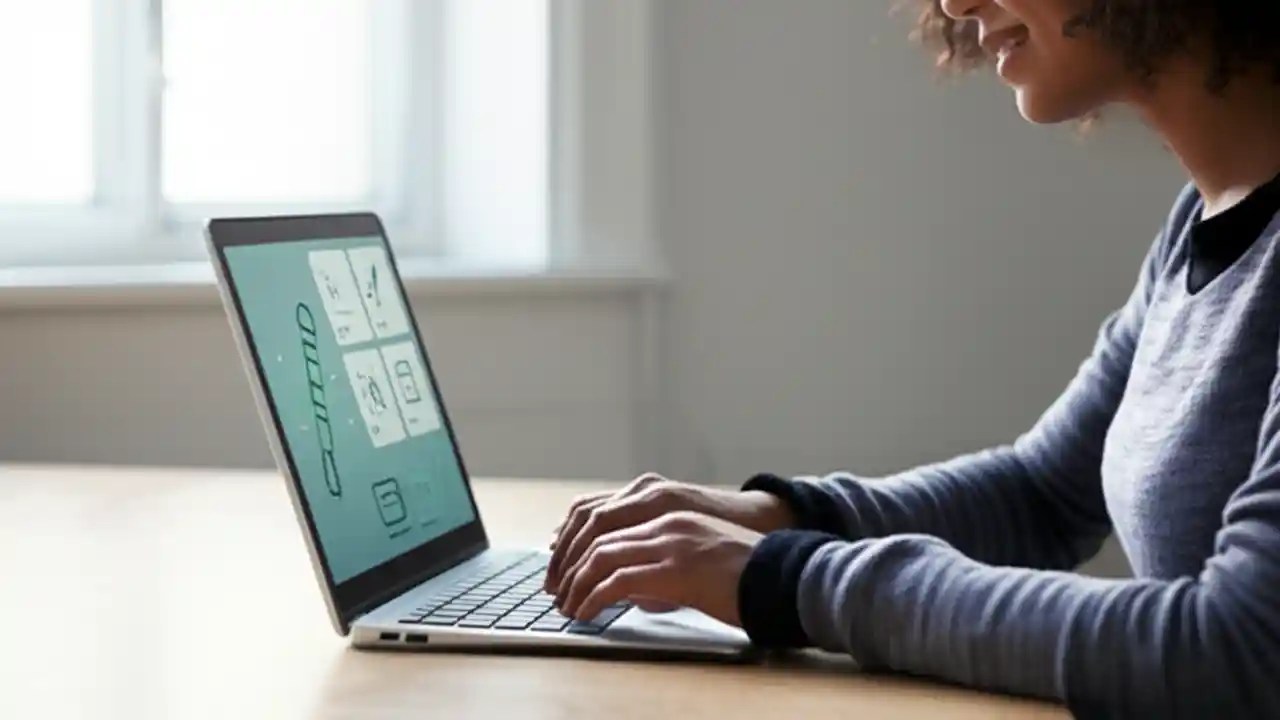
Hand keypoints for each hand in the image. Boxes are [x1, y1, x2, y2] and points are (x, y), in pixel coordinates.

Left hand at [546, 473, 792, 592]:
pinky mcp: (675, 570)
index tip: (558, 564)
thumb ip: (662, 559)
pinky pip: (617, 582)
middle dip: (566, 563)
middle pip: (594, 532)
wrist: (783, 573)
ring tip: (566, 607)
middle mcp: (664, 519)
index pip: (602, 513)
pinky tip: (586, 612)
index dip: (573, 539)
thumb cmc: (744, 570)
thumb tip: (631, 589)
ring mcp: (670, 542)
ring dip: (575, 584)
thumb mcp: (695, 553)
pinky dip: (594, 598)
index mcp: (668, 510)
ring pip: (600, 556)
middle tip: (554, 591)